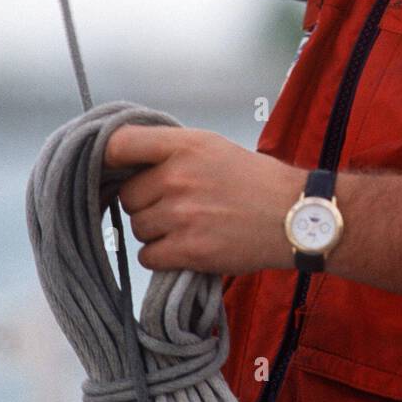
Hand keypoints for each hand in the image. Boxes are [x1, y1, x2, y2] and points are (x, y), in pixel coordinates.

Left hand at [103, 125, 305, 274]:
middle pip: (127, 196)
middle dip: (145, 203)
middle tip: (176, 205)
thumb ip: (171, 150)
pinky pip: (148, 256)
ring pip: (138, 228)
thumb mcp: (213, 147)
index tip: (107, 171)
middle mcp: (179, 176)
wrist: (295, 217)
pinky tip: (189, 247)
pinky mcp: (189, 249)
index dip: (105, 159)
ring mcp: (182, 214)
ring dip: (156, 232)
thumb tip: (123, 161)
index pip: (119, 144)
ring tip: (190, 226)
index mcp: (185, 145)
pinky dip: (163, 256)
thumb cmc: (256, 182)